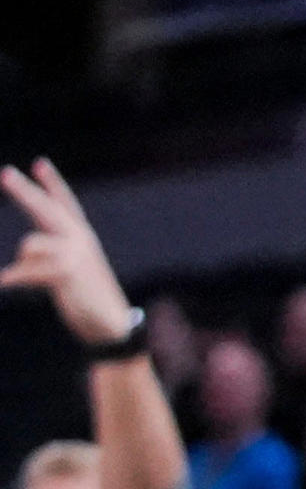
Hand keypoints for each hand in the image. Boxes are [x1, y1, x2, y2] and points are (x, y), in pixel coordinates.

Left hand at [0, 162, 135, 347]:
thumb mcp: (74, 271)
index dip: (52, 183)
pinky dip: (12, 278)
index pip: (65, 203)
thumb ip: (52, 255)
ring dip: (21, 264)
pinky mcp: (66, 271)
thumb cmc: (89, 299)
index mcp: (81, 237)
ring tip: (24, 280)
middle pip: (46, 208)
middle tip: (5, 173)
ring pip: (30, 244)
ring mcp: (75, 253)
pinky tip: (4, 283)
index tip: (39, 163)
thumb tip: (17, 261)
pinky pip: (25, 270)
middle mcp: (79, 239)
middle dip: (24, 190)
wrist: (111, 324)